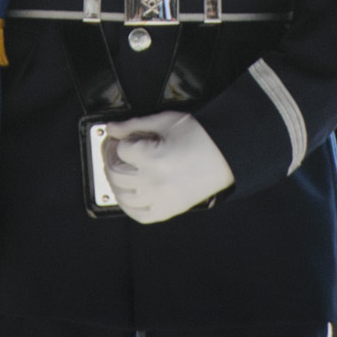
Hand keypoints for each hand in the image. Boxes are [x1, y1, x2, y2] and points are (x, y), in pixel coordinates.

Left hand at [99, 113, 234, 223]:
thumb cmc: (201, 136)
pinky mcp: (169, 210)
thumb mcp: (166, 121)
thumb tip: (111, 128)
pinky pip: (139, 215)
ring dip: (115, 182)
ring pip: (123, 197)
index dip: (117, 141)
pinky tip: (126, 193)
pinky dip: (128, 206)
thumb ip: (134, 125)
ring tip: (120, 170)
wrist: (226, 154)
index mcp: (155, 158)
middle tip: (115, 152)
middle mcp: (156, 182)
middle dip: (110, 161)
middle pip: (116, 174)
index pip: (121, 151)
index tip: (119, 137)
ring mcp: (162, 200)